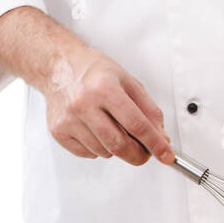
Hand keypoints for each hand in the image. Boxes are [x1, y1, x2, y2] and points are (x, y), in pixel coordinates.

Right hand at [41, 44, 175, 166]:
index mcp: (105, 88)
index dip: (155, 143)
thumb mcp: (128, 81)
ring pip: (104, 152)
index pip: (136, 124)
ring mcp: (69, 119)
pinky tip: (96, 130)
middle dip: (139, 154)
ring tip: (113, 128)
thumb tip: (160, 136)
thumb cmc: (94, 72)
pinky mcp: (58, 131)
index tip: (166, 155)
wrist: (59, 66)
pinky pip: (88, 154)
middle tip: (146, 152)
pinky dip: (99, 149)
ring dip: (117, 149)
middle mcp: (84, 104)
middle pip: (119, 145)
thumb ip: (148, 109)